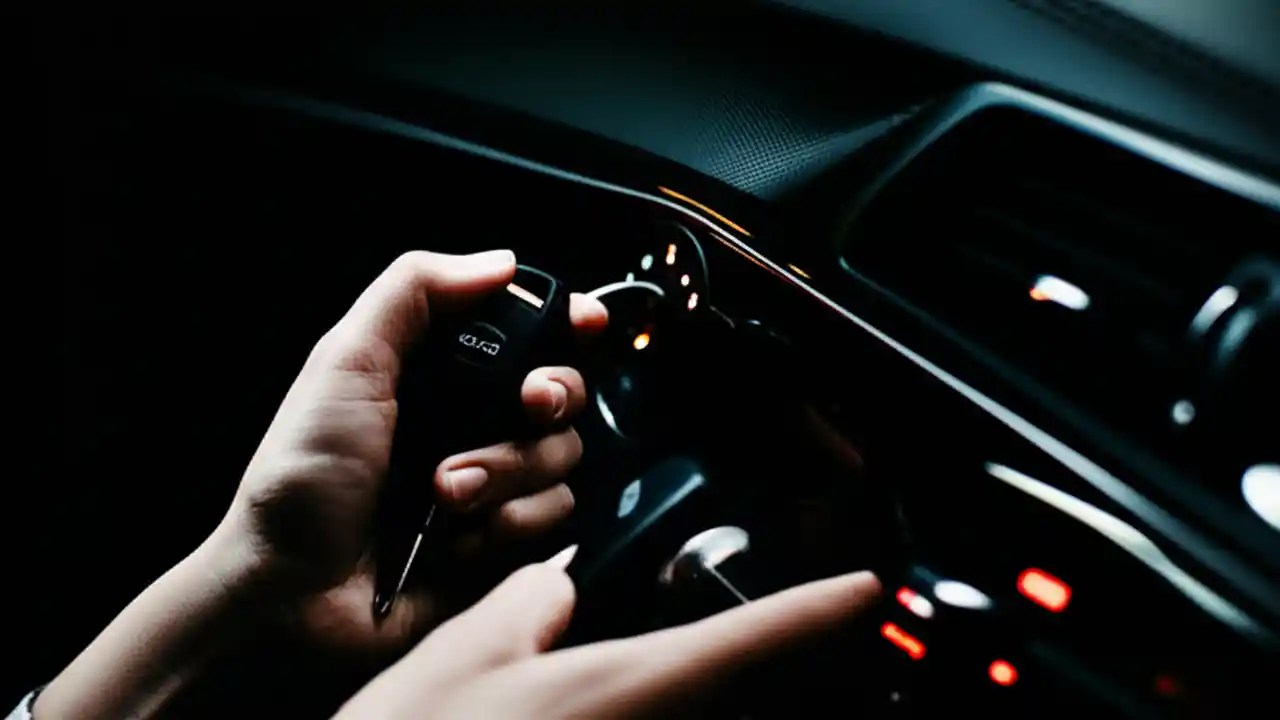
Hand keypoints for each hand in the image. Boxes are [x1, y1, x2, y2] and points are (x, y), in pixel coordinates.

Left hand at [220, 250, 606, 656]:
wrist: (293, 597)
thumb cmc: (303, 479)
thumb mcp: (345, 362)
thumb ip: (414, 292)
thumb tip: (502, 262)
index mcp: (434, 373)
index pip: (523, 331)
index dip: (566, 324)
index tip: (584, 324)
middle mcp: (470, 423)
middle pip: (562, 390)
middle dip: (550, 395)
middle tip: (525, 403)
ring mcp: (491, 485)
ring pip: (563, 456)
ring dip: (508, 469)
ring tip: (443, 492)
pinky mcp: (505, 543)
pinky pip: (554, 517)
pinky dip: (509, 523)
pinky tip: (457, 537)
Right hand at [335, 556, 881, 718]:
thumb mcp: (459, 660)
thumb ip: (518, 613)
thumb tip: (548, 586)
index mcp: (629, 685)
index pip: (757, 633)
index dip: (823, 605)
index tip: (872, 586)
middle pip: (768, 696)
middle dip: (819, 667)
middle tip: (842, 635)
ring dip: (764, 695)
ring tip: (788, 669)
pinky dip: (705, 707)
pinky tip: (658, 696)